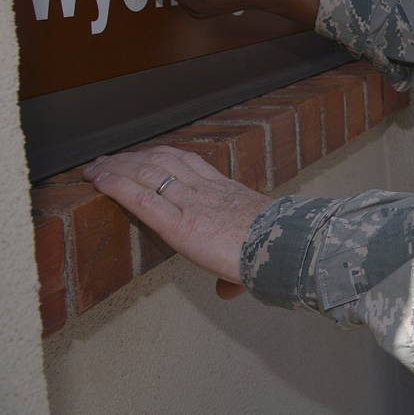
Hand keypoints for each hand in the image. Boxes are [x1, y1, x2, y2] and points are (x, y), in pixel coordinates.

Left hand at [82, 147, 272, 299]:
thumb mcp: (255, 250)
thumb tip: (227, 292)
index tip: (143, 155)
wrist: (284, 247)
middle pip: (161, 161)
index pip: (188, 162)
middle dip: (131, 157)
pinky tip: (99, 182)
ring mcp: (191, 203)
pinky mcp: (179, 224)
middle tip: (108, 159)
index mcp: (225, 192)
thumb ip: (233, 273)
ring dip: (117, 167)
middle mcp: (205, 191)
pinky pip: (141, 198)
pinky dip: (116, 186)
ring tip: (95, 168)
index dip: (161, 154)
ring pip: (146, 173)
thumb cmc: (276, 248)